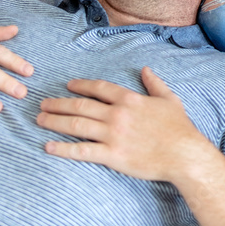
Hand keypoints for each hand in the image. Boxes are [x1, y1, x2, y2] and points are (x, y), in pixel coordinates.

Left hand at [37, 66, 206, 182]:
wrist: (184, 154)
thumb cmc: (179, 128)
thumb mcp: (169, 99)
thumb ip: (154, 84)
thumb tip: (145, 70)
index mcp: (129, 99)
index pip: (98, 88)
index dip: (81, 86)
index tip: (68, 86)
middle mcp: (117, 114)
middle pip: (81, 105)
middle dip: (59, 103)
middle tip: (43, 103)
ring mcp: (112, 135)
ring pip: (76, 125)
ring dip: (55, 121)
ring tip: (40, 120)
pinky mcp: (111, 155)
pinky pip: (81, 150)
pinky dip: (63, 148)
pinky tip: (49, 146)